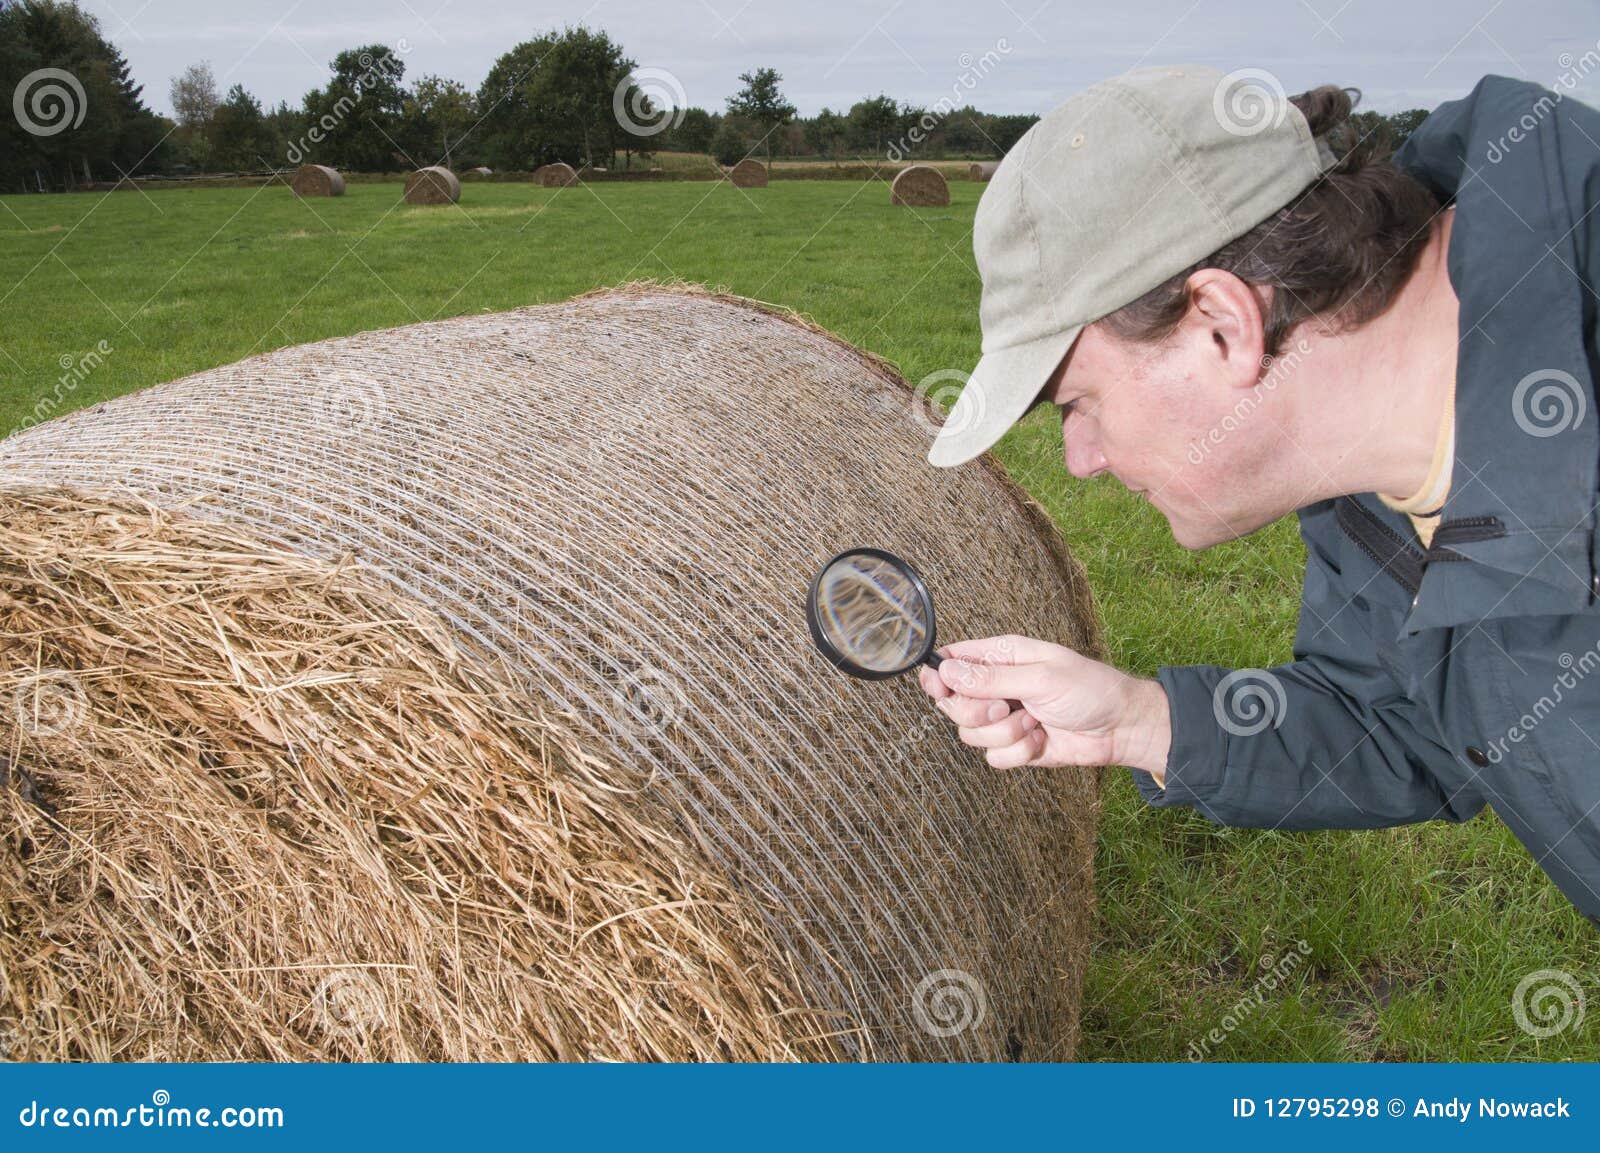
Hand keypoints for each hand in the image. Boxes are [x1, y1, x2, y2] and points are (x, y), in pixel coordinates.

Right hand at [917, 634, 1170, 776]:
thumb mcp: (1040, 677)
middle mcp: (996, 687)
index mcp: (1001, 657)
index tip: (940, 688)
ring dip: (1005, 734)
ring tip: (1035, 722)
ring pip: (971, 734)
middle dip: (978, 711)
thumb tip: (947, 671)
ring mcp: (1004, 719)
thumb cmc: (1090, 690)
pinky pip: (994, 757)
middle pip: (953, 704)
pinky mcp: (1014, 747)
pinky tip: (1041, 740)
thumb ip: (991, 677)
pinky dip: (1018, 754)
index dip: (938, 676)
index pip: (951, 662)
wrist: (1120, 728)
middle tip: (1008, 707)